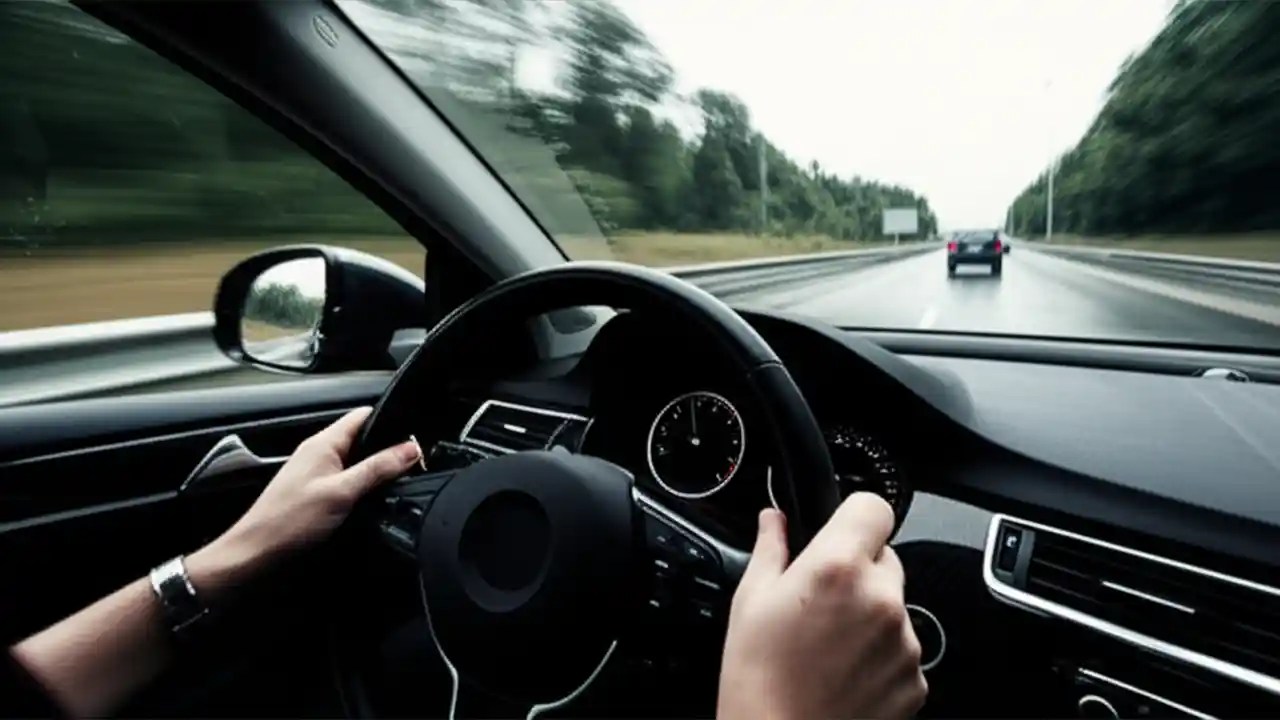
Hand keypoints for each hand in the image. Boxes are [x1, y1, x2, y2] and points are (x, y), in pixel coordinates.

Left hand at [185, 407, 419, 600]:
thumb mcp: (342, 492)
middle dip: (388, 448)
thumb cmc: (290, 521)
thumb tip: (412, 448)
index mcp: (323, 443)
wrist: (255, 553)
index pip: (363, 416)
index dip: (391, 420)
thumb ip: (378, 468)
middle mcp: (319, 453)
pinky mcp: (316, 493)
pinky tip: (375, 499)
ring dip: (377, 469)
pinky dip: (363, 486)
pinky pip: (347, 480)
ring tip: (402, 480)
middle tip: (416, 463)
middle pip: (362, 439)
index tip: (416, 436)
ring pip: (356, 462)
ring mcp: (316, 473)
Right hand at [717, 495, 925, 719]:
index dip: (855, 517)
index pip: (874, 508)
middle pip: (886, 558)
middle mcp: (881, 599)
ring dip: (871, 615)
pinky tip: (844, 671)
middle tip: (821, 602)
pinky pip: (903, 649)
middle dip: (858, 570)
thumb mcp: (750, 601)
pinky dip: (881, 655)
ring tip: (828, 645)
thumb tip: (773, 519)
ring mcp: (904, 642)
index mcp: (838, 567)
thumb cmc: (758, 679)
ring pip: (895, 606)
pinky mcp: (916, 679)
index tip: (840, 532)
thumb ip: (770, 548)